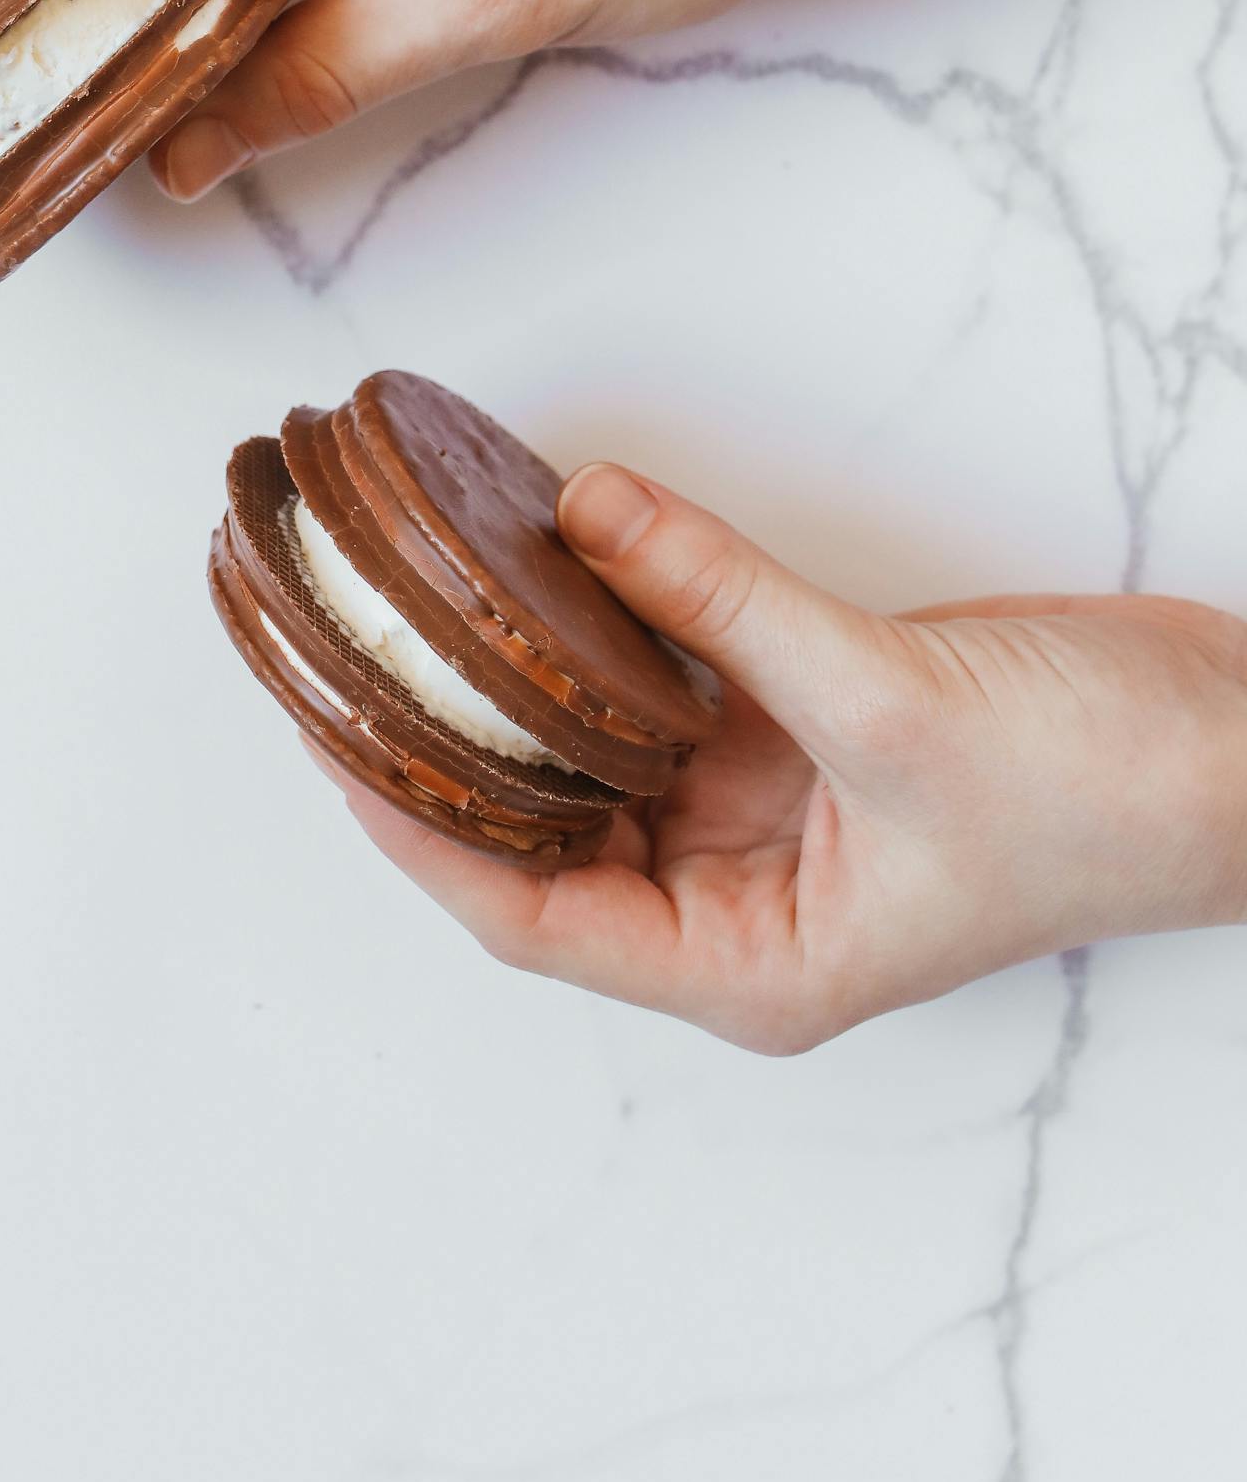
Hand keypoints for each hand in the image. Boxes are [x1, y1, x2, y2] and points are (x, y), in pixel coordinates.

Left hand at [346, 461, 1246, 1050]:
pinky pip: (668, 675)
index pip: (526, 909)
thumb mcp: (891, 702)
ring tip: (409, 590)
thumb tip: (582, 516)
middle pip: (541, 826)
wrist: (1243, 747)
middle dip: (443, 740)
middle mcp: (738, 902)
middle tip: (336, 643)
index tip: (327, 736)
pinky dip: (611, 618)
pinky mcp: (799, 729)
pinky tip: (547, 552)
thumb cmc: (1106, 800)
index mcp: (749, 964)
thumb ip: (726, 603)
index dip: (414, 825)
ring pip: (597, 744)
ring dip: (517, 673)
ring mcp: (766, 813)